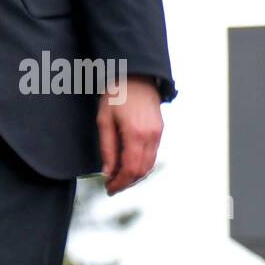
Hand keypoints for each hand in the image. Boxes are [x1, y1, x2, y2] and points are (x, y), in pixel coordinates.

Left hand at [97, 75, 162, 194]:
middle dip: (127, 182)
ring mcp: (158, 134)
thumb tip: (107, 173)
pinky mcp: (160, 130)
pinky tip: (129, 164)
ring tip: (118, 177)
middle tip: (111, 186)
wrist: (135, 75)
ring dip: (135, 175)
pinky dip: (141, 164)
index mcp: (135, 135)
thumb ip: (107, 148)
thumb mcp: (104, 120)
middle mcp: (151, 137)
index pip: (130, 169)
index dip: (119, 183)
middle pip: (141, 171)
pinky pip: (152, 154)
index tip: (108, 189)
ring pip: (149, 165)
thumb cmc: (115, 95)